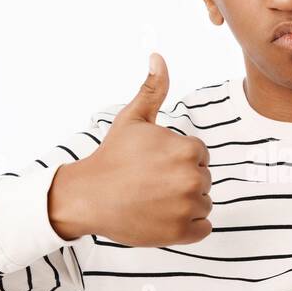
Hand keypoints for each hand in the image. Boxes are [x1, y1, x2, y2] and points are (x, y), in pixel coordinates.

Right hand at [49, 53, 212, 245]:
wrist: (88, 197)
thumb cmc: (112, 157)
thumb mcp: (132, 119)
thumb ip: (152, 90)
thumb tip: (158, 57)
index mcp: (188, 149)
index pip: (199, 155)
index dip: (176, 159)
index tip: (154, 164)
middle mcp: (192, 178)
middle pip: (202, 179)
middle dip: (181, 181)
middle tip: (151, 183)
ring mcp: (188, 207)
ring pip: (203, 203)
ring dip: (185, 204)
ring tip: (154, 199)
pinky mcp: (182, 233)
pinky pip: (203, 228)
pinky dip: (188, 226)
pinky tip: (163, 217)